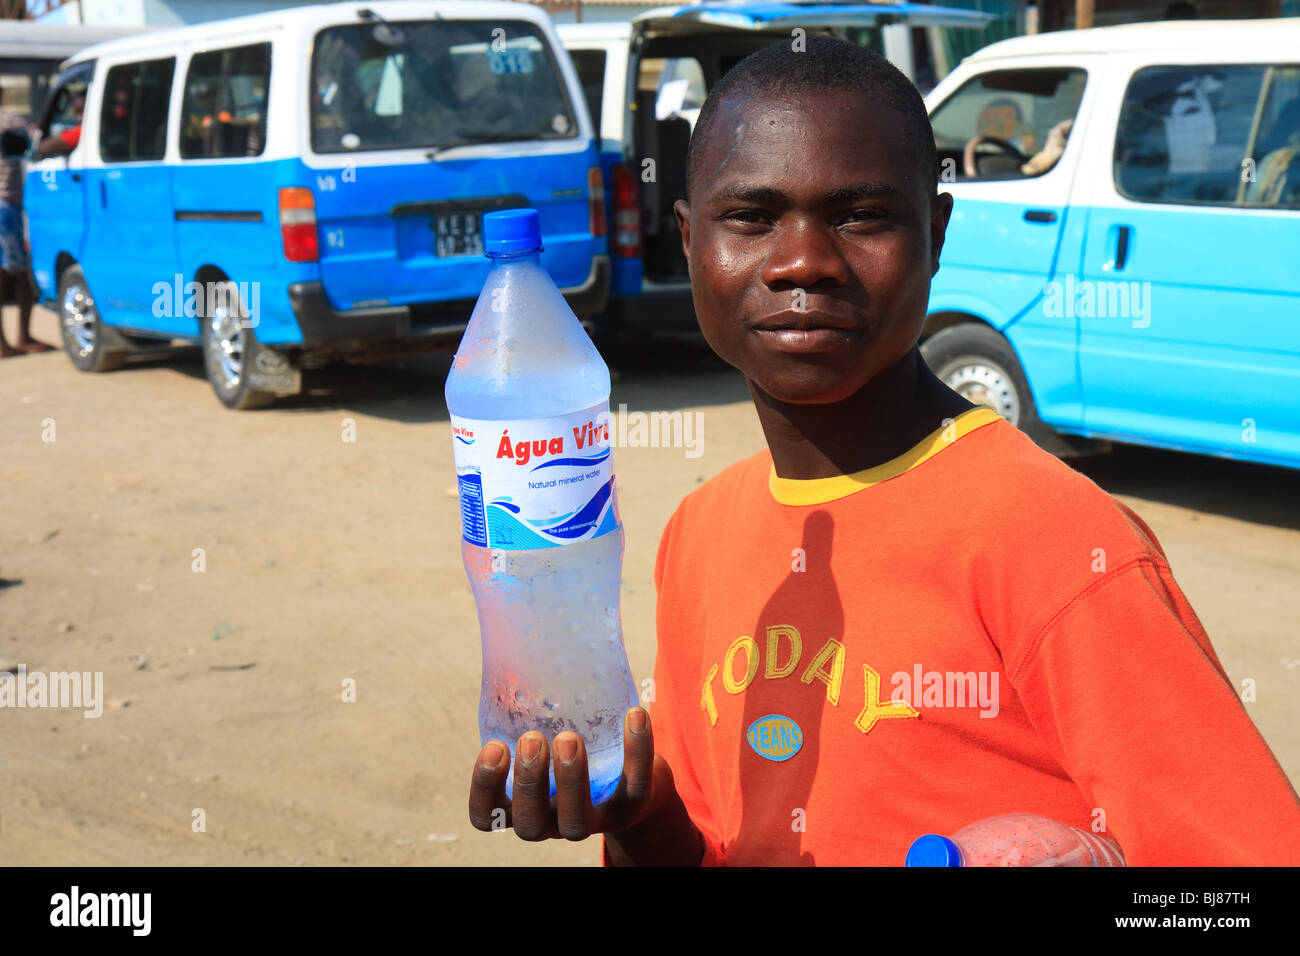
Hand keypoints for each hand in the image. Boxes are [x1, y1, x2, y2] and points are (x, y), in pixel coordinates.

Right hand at [468, 706, 674, 843]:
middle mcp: (551, 821)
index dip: (484, 787)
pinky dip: (637, 750)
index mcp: (522, 804)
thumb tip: (514, 634)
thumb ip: (528, 704)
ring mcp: (593, 820)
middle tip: (532, 739)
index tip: (493, 745)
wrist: (633, 779)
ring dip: (571, 779)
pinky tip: (634, 713)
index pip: (486, 815)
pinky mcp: (632, 807)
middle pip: (530, 822)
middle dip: (528, 781)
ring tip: (569, 736)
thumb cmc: (576, 746)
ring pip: (576, 821)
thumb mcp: (546, 732)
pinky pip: (635, 785)